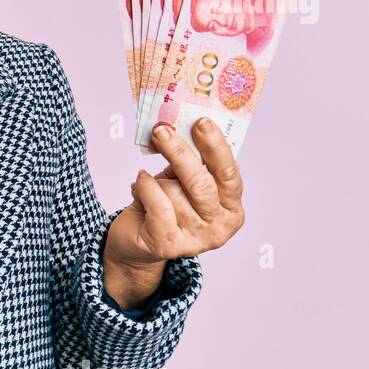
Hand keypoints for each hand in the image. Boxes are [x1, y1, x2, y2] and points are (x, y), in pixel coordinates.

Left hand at [102, 117, 246, 308]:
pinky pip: (156, 204)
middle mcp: (220, 227)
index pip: (229, 173)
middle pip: (201, 182)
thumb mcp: (181, 182)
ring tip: (148, 184)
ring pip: (174, 192)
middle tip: (161, 130)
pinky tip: (137, 185)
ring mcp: (196, 240)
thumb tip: (174, 128)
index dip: (215, 147)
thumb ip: (187, 162)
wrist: (137, 243)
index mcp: (232, 208)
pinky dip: (144, 188)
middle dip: (179, 152)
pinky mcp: (168, 245)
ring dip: (155, 181)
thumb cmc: (164, 207)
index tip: (200, 122)